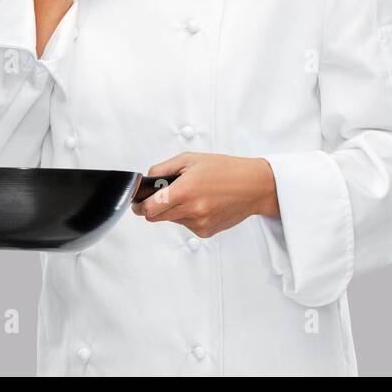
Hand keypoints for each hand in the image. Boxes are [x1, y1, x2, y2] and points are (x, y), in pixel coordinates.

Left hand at [132, 153, 279, 237]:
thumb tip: (148, 179)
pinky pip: (186, 225)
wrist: (254, 186)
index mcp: (185, 190)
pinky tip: (203, 203)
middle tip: (163, 195)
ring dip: (174, 210)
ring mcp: (199, 224)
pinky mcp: (206, 232)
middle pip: (156, 218)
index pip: (149, 208)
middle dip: (154, 207)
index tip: (137, 202)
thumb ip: (164, 169)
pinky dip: (188, 216)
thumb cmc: (225, 169)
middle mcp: (192, 210)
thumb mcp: (191, 159)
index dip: (139, 206)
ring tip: (192, 194)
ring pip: (172, 221)